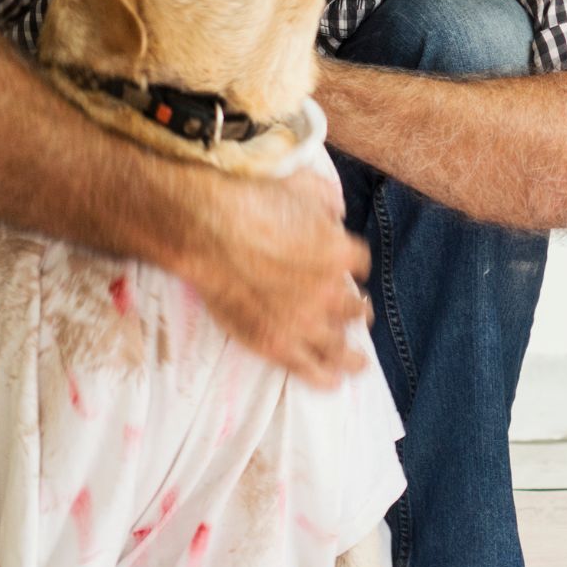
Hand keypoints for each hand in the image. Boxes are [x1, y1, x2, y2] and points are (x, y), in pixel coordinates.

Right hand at [177, 161, 373, 382]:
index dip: (352, 265)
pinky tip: (333, 382)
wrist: (206, 229)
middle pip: (355, 307)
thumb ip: (324, 198)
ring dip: (352, 355)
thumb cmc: (250, 198)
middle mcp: (331, 291)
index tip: (348, 267)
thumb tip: (334, 208)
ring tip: (358, 362)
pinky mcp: (275, 343)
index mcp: (340, 251)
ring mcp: (305, 321)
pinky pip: (310, 369)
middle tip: (356, 313)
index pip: (359, 263)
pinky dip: (325, 377)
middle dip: (356, 310)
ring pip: (340, 346)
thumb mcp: (300, 184)